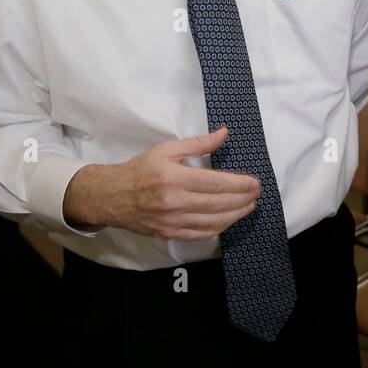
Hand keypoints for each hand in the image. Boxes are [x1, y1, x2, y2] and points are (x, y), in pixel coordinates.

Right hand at [62, 127, 260, 241]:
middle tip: (256, 194)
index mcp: (175, 178)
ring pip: (213, 222)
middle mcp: (174, 202)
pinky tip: (228, 219)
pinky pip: (201, 234)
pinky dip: (219, 228)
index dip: (241, 184)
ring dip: (236, 215)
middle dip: (243, 199)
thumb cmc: (140, 170)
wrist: (111, 196)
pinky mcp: (169, 234)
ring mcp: (172, 221)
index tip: (255, 183)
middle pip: (219, 204)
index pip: (217, 183)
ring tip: (248, 206)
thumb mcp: (167, 150)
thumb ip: (198, 143)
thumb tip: (223, 133)